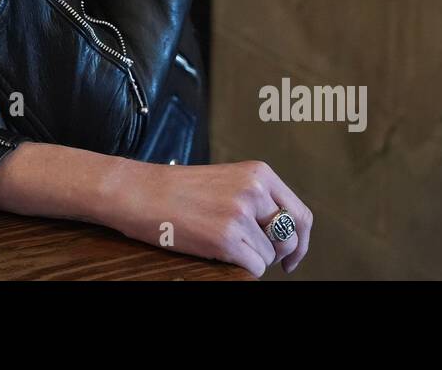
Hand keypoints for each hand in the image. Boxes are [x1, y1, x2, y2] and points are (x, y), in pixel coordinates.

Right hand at [109, 160, 313, 276]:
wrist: (140, 192)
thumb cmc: (178, 189)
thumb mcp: (228, 180)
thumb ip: (258, 198)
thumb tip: (285, 232)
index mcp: (258, 173)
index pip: (300, 213)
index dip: (301, 241)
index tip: (292, 255)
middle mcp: (254, 191)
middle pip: (290, 237)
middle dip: (280, 254)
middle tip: (262, 258)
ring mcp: (240, 215)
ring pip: (269, 256)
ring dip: (251, 258)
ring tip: (224, 245)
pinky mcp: (226, 239)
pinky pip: (253, 268)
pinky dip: (240, 268)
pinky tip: (217, 252)